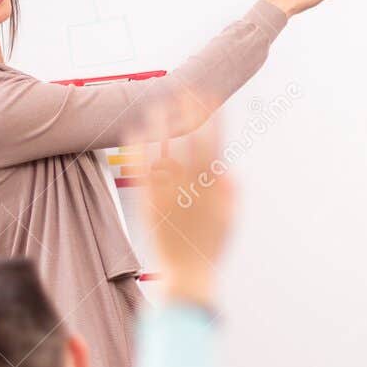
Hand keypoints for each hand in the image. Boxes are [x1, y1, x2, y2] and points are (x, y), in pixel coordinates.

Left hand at [143, 104, 234, 308]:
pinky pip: (141, 168)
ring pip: (162, 149)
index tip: (210, 99)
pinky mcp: (147, 201)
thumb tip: (228, 173)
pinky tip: (135, 131)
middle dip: (187, 113)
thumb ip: (231, 194)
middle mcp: (190, 186)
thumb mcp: (229, 221)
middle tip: (184, 90)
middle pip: (188, 140)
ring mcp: (167, 193)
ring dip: (161, 124)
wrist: (187, 276)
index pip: (214, 143)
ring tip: (158, 104)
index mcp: (213, 188)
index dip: (212, 118)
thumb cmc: (209, 250)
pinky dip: (138, 148)